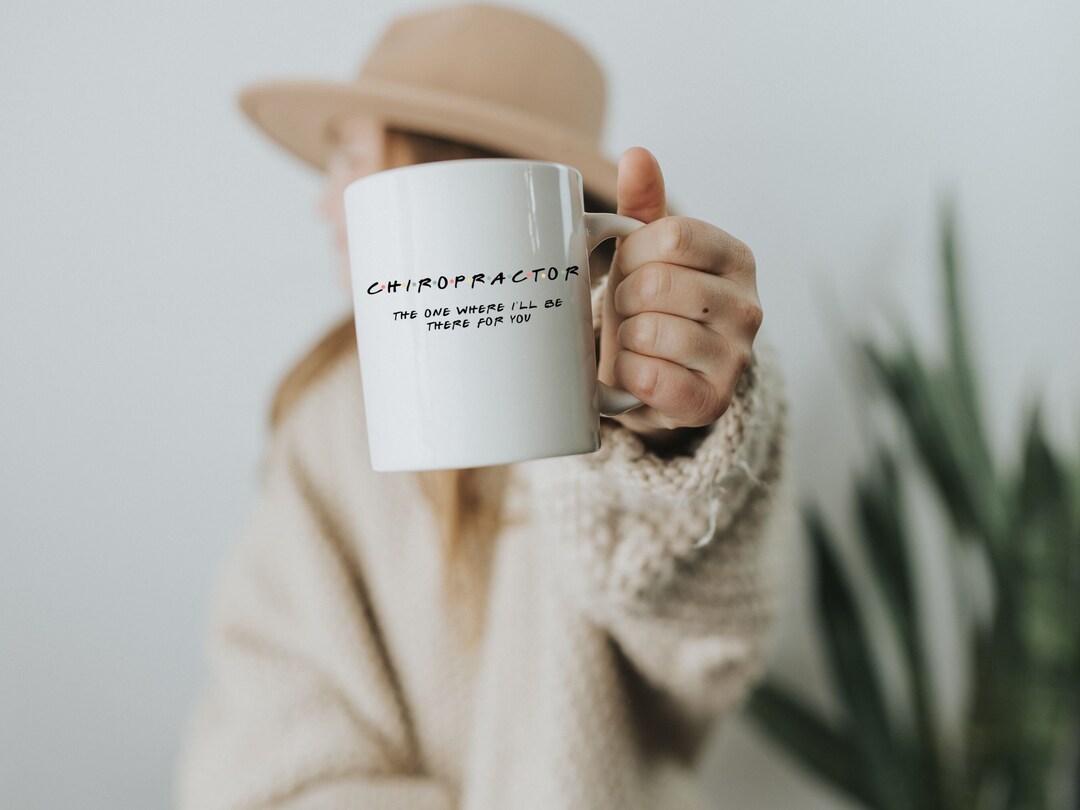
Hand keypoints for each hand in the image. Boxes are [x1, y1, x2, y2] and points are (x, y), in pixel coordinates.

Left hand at [598, 147, 762, 449]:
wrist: (661, 379)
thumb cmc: (652, 306)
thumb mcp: (649, 253)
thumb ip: (644, 205)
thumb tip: (637, 154)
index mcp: (736, 258)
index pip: (671, 236)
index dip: (632, 254)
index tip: (628, 269)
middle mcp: (749, 307)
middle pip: (658, 284)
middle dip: (623, 299)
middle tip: (627, 311)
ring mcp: (737, 357)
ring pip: (653, 331)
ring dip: (624, 338)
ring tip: (633, 341)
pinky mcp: (713, 401)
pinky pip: (654, 379)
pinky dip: (629, 375)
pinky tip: (634, 371)